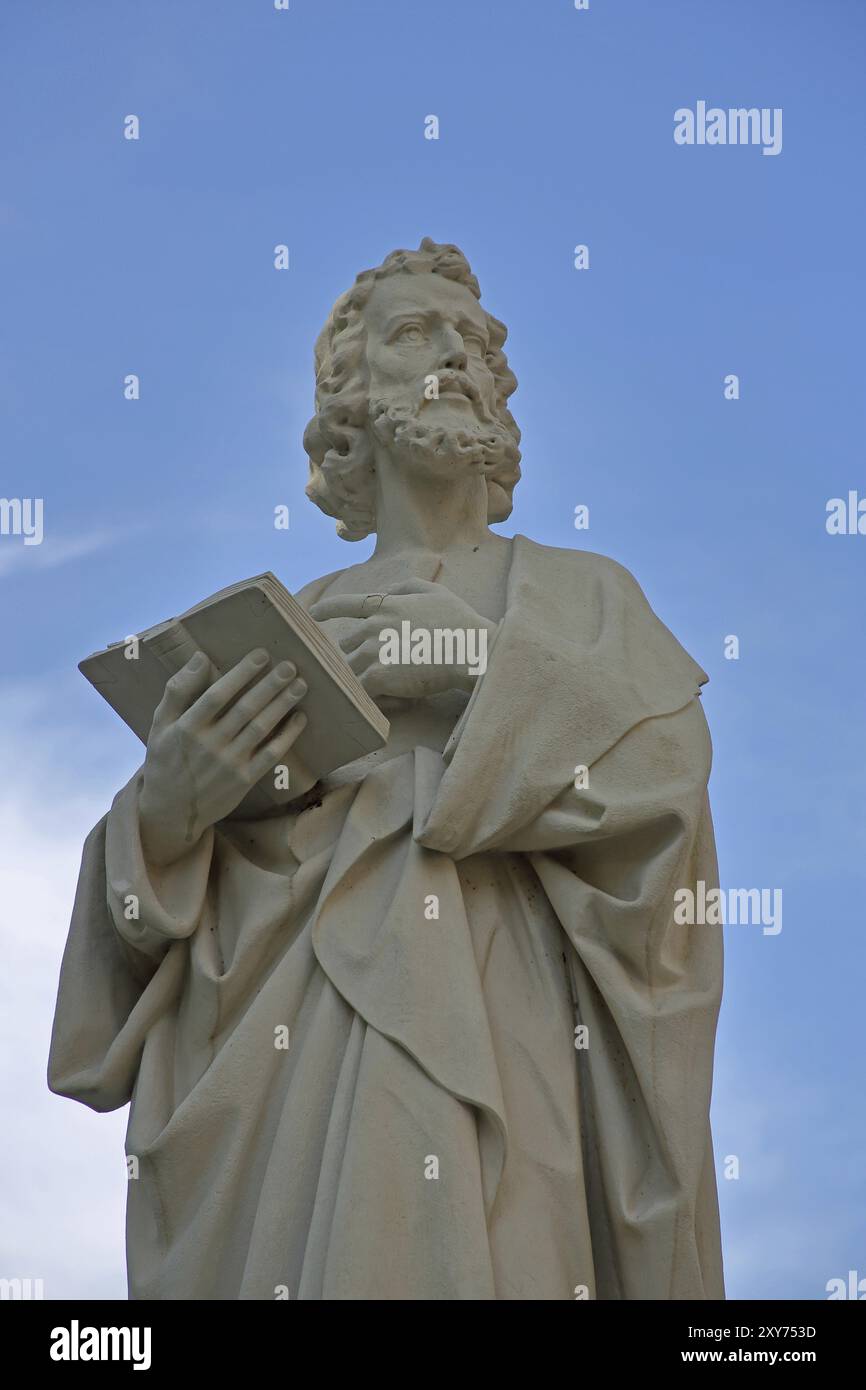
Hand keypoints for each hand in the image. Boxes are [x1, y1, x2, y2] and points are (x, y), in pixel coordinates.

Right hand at [138, 649, 306, 866]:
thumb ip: (178, 690)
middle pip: (244, 709)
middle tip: (290, 666)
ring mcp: (228, 764)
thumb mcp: (160, 724)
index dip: (240, 674)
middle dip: (269, 685)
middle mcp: (209, 745)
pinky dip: (287, 736)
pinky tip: (300, 717)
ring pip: (260, 728)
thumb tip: (200, 657)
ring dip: (282, 705)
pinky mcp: (244, 780)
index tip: (261, 655)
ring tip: (299, 685)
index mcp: (187, 728)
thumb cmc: (166, 759)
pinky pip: (270, 754)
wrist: (171, 810)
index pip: (217, 695)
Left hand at [309, 579, 496, 699]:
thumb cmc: (459, 622)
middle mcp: (373, 626)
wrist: (470, 651)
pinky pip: (360, 689)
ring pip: (352, 669)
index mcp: (385, 605)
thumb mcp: (435, 592)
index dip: (328, 608)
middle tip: (387, 668)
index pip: (347, 604)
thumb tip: (388, 593)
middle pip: (349, 645)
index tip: (313, 612)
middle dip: (361, 655)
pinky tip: (389, 700)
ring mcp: (373, 651)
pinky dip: (371, 696)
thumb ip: (407, 587)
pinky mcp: (377, 676)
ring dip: (366, 678)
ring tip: (390, 686)